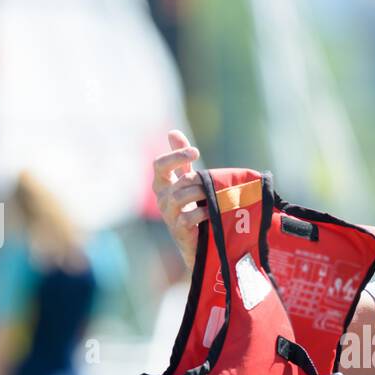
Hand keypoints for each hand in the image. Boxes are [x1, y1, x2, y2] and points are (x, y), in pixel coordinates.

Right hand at [152, 130, 204, 268]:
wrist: (198, 242)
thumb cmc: (192, 206)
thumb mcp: (188, 180)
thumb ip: (182, 159)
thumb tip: (173, 132)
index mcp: (163, 184)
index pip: (159, 165)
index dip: (175, 155)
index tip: (196, 152)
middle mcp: (162, 199)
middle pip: (177, 181)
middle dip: (197, 179)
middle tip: (212, 180)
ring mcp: (169, 216)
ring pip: (181, 197)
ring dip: (200, 193)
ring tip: (215, 194)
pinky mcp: (179, 231)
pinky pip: (188, 217)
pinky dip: (202, 213)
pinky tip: (213, 212)